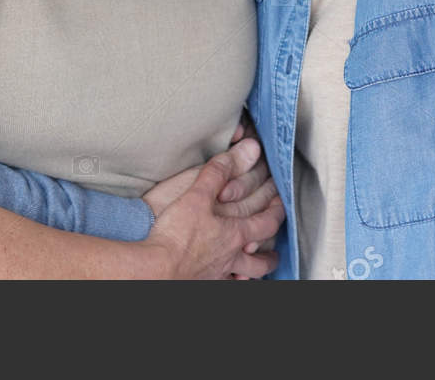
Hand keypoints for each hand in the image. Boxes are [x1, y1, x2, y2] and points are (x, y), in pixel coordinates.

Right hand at [144, 140, 283, 278]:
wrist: (155, 270)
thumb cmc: (175, 235)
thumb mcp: (196, 195)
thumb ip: (220, 171)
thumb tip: (249, 148)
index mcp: (235, 234)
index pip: (267, 222)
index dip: (276, 212)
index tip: (280, 205)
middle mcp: (232, 258)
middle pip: (262, 258)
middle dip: (270, 252)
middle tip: (274, 249)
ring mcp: (218, 275)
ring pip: (246, 276)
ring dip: (254, 272)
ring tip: (254, 270)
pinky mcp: (203, 285)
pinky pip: (225, 286)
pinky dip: (231, 284)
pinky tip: (229, 282)